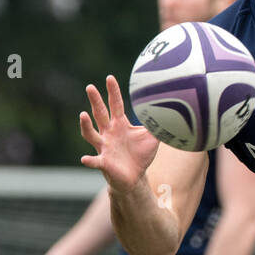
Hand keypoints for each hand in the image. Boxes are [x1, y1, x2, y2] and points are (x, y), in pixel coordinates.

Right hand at [79, 75, 159, 192]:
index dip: (113, 92)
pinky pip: (95, 161)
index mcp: (119, 124)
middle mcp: (108, 133)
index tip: (109, 78)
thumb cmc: (141, 155)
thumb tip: (172, 110)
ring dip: (86, 125)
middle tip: (90, 87)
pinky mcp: (104, 162)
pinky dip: (90, 161)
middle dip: (95, 101)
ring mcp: (104, 147)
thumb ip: (158, 124)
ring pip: (91, 134)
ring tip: (83, 115)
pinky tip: (85, 159)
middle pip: (100, 114)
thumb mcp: (152, 137)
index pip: (116, 104)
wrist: (135, 177)